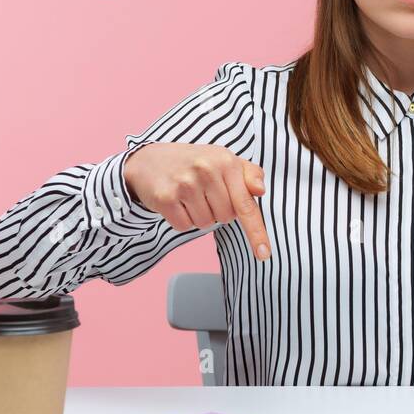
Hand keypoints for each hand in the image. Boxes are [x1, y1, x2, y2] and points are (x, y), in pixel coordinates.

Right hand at [124, 143, 270, 259]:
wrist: (149, 160)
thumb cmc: (195, 163)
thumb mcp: (224, 161)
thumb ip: (249, 174)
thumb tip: (260, 190)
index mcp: (226, 161)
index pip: (246, 204)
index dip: (257, 231)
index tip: (264, 254)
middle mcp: (206, 170)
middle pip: (226, 217)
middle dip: (218, 211)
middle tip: (205, 193)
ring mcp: (184, 184)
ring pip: (205, 224)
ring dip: (199, 215)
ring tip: (190, 196)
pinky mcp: (165, 197)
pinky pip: (185, 226)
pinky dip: (182, 219)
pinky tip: (177, 202)